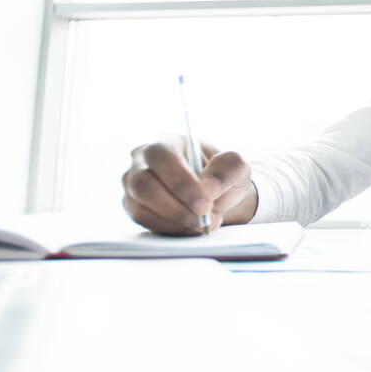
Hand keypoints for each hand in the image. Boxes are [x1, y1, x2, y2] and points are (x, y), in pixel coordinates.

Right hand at [121, 138, 256, 235]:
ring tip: (203, 225)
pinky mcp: (134, 207)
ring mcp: (133, 185)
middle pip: (143, 184)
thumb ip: (228, 168)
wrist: (218, 197)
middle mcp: (143, 161)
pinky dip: (170, 229)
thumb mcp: (237, 166)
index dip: (181, 182)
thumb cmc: (223, 176)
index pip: (163, 157)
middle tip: (203, 220)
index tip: (204, 204)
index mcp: (168, 142)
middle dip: (175, 207)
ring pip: (141, 207)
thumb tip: (208, 187)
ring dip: (175, 221)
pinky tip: (190, 228)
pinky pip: (144, 222)